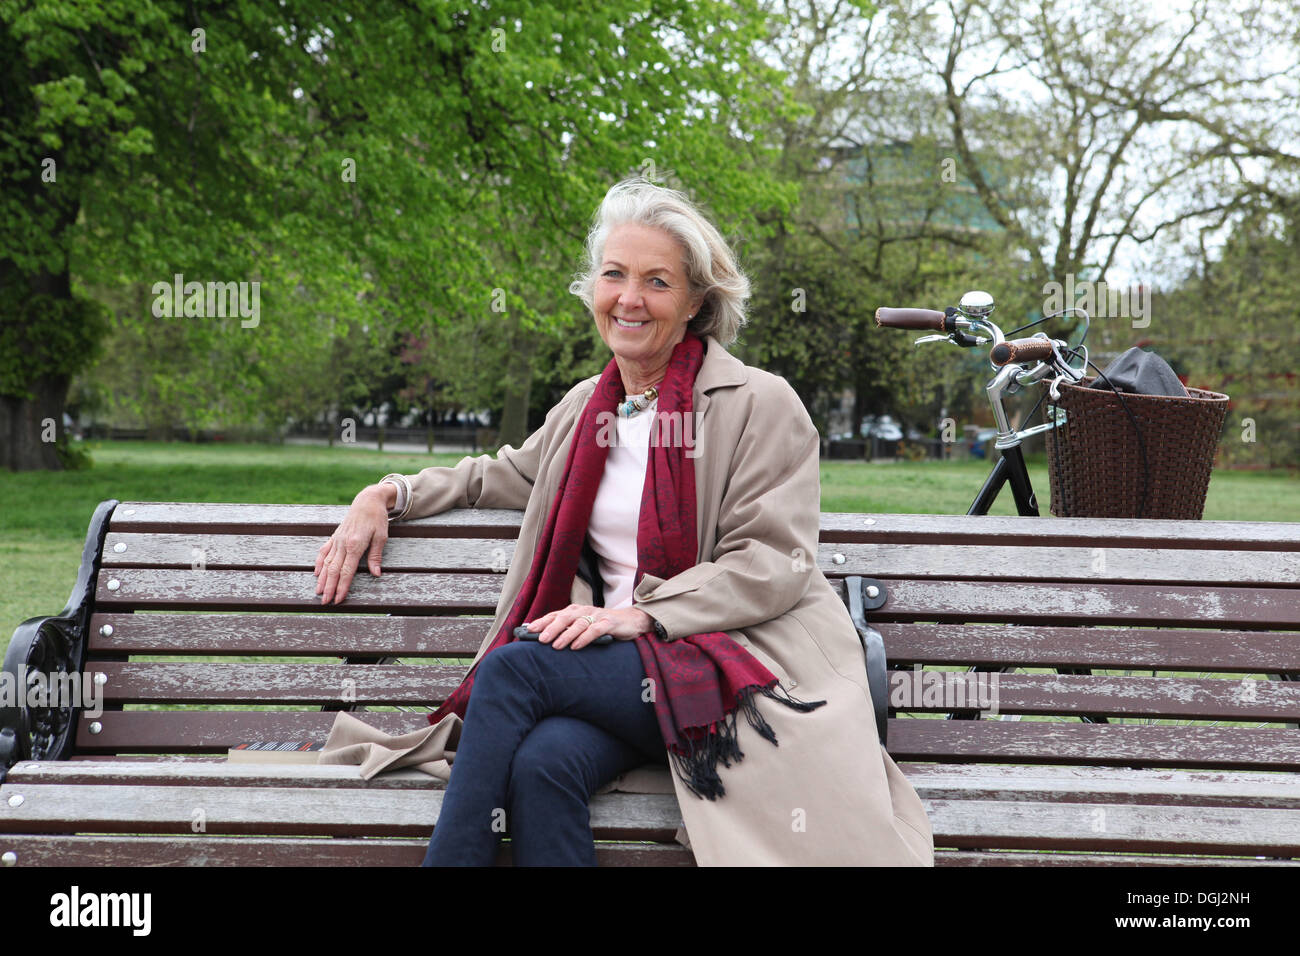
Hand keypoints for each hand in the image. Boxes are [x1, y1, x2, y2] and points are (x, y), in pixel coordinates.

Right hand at [313, 484, 392, 604]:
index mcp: (355, 545)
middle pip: (333, 570)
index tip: (338, 599)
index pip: (346, 571)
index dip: (342, 587)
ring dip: (322, 579)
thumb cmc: (377, 518)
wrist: (367, 500)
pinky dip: (319, 563)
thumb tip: (376, 574)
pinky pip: (324, 551)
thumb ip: (376, 556)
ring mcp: (337, 540)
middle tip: (325, 603)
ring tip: (318, 592)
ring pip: (326, 563)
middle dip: (329, 587)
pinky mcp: (335, 537)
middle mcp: (343, 544)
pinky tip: (316, 573)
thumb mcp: (381, 536)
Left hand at [525, 605, 654, 649]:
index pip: (555, 615)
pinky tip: (576, 646)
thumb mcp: (584, 627)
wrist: (631, 622)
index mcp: (576, 610)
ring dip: (566, 635)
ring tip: (556, 646)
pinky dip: (584, 638)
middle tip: (540, 639)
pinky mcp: (609, 623)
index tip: (528, 630)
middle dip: (551, 628)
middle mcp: (584, 610)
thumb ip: (568, 630)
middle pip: (565, 617)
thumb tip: (544, 639)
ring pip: (578, 623)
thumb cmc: (603, 626)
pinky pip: (595, 630)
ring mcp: (597, 616)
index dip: (542, 621)